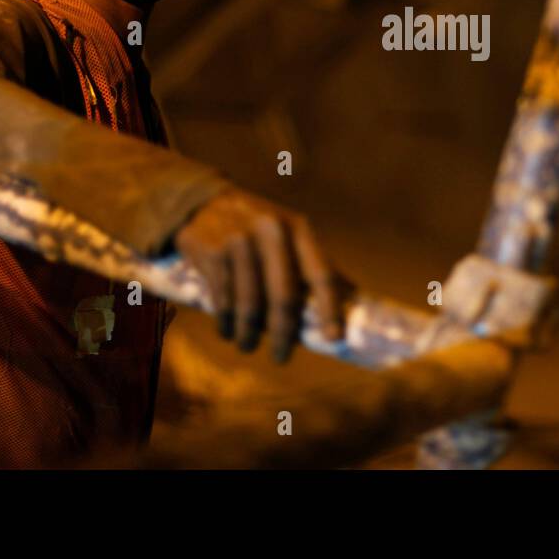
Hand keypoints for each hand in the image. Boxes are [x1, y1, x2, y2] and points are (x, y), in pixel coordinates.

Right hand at [173, 191, 347, 361]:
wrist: (205, 202)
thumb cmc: (258, 227)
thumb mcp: (290, 233)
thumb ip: (315, 264)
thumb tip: (354, 299)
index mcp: (299, 228)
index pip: (321, 273)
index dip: (330, 309)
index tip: (334, 338)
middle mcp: (272, 231)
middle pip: (284, 296)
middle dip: (284, 334)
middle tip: (282, 357)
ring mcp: (240, 241)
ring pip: (250, 305)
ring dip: (249, 335)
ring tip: (248, 346)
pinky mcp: (213, 252)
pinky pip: (223, 301)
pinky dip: (226, 324)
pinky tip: (227, 331)